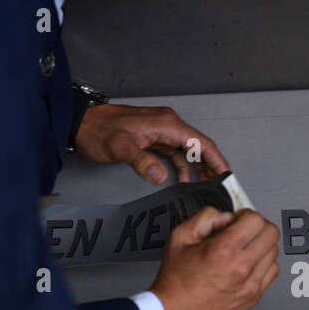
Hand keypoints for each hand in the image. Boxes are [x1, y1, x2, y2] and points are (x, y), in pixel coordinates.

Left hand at [74, 103, 229, 183]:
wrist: (81, 122)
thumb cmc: (98, 130)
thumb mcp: (120, 147)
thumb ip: (142, 162)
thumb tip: (161, 176)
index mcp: (167, 124)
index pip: (201, 143)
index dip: (217, 160)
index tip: (227, 176)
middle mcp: (168, 125)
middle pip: (199, 147)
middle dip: (212, 166)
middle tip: (220, 187)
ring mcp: (161, 131)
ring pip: (188, 151)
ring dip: (198, 169)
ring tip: (205, 187)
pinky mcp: (154, 138)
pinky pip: (175, 153)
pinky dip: (183, 166)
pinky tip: (185, 180)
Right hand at [150, 207, 279, 309]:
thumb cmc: (175, 284)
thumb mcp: (179, 238)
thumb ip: (205, 218)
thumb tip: (225, 216)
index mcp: (223, 250)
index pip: (256, 220)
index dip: (246, 214)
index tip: (238, 219)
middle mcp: (241, 268)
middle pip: (271, 234)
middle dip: (258, 227)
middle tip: (244, 230)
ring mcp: (250, 285)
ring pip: (274, 252)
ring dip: (261, 245)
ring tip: (244, 249)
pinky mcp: (253, 297)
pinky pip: (272, 272)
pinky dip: (263, 264)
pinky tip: (247, 265)